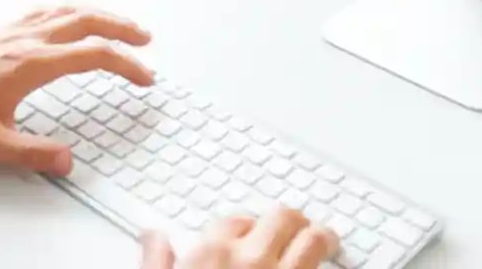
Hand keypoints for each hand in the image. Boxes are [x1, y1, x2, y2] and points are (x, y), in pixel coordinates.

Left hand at [0, 6, 152, 175]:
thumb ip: (33, 153)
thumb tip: (67, 160)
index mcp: (32, 64)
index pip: (94, 56)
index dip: (127, 65)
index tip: (145, 76)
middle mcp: (26, 40)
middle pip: (88, 21)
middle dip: (123, 27)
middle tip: (145, 40)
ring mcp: (13, 31)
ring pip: (68, 9)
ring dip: (99, 14)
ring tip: (118, 23)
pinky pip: (45, 9)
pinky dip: (69, 9)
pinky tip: (68, 16)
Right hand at [141, 209, 339, 268]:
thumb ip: (156, 263)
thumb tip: (152, 237)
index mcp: (211, 255)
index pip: (236, 219)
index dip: (245, 226)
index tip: (250, 233)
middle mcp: (251, 261)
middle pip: (282, 218)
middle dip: (289, 221)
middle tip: (296, 227)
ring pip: (313, 240)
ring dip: (319, 236)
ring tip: (325, 238)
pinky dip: (327, 264)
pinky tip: (329, 264)